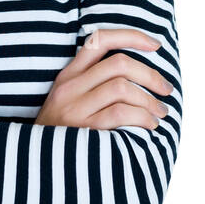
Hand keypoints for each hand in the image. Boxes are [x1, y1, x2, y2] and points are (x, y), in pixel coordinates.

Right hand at [36, 27, 173, 129]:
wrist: (38, 167)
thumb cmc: (62, 134)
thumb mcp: (67, 101)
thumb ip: (92, 84)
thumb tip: (137, 75)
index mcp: (68, 75)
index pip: (100, 40)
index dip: (131, 36)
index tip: (155, 45)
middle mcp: (69, 87)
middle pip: (118, 64)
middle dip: (151, 74)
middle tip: (166, 89)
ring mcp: (74, 109)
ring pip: (121, 88)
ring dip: (150, 100)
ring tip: (160, 113)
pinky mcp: (82, 130)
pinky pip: (120, 114)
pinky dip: (142, 117)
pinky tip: (149, 125)